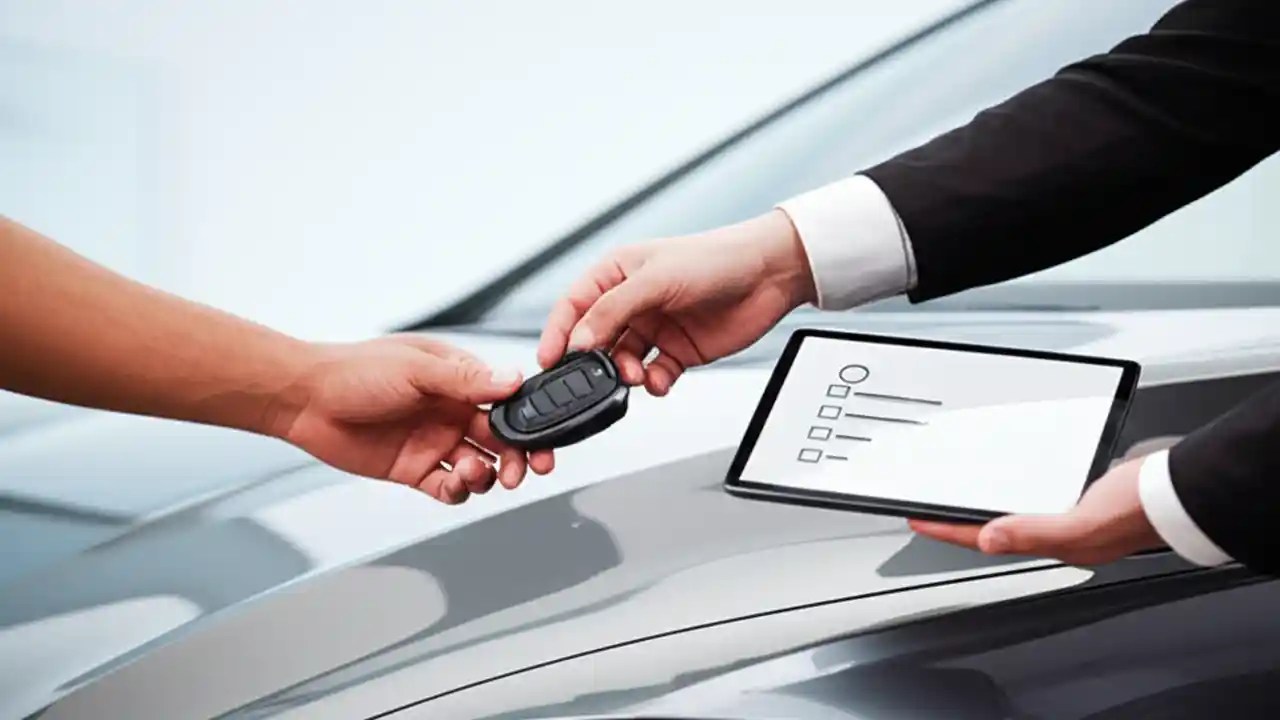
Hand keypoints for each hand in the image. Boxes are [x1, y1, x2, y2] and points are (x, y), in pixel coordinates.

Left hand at [272, 334, 553, 504]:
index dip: (530, 421)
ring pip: (481, 465)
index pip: (508, 401)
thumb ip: (465, 379)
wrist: (305, 400)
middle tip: (523, 470)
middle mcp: (451, 411)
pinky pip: (450, 487)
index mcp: (458, 379)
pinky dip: (461, 490)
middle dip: (519, 456)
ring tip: (474, 471)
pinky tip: (457, 483)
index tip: (544, 438)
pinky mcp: (415, 469)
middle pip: (502, 438)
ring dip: (488, 474)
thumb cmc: (354, 371)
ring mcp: (434, 441)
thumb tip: (512, 381)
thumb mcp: (416, 368)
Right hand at [537, 210, 816, 395]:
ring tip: (636, 374)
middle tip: (595, 378)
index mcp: (617, 273)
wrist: (770, 274)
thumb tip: (580, 341)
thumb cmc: (716, 258)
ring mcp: (654, 327)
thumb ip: (614, 310)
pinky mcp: (678, 350)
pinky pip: (653, 374)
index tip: (548, 361)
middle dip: (593, 361)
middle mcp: (632, 301)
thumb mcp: (656, 279)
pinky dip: (652, 382)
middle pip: (595, 338)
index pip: (574, 305)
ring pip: (622, 361)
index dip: (558, 333)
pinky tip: (659, 380)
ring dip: (624, 373)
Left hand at [908, 457, 1165, 564]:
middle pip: (992, 526)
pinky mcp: (1079, 492)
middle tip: (928, 507)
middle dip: (959, 519)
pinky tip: (1010, 474)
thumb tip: (990, 537)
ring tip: (957, 494)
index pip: (982, 537)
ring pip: (1012, 509)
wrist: (1180, 491)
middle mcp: (1054, 530)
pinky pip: (1036, 491)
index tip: (915, 518)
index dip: (946, 529)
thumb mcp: (1082, 522)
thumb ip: (1035, 531)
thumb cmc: (1139, 509)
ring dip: (984, 502)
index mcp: (1049, 541)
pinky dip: (1015, 484)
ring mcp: (1067, 512)